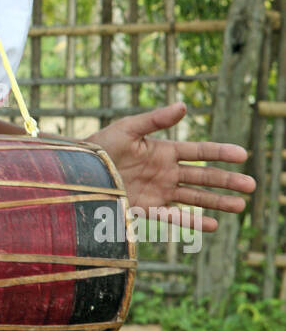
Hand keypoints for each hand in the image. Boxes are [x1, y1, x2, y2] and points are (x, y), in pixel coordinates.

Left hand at [87, 101, 255, 232]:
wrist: (78, 173)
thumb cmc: (100, 147)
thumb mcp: (127, 129)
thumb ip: (155, 120)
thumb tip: (183, 106)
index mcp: (163, 151)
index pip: (199, 151)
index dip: (220, 152)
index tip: (243, 154)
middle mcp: (165, 173)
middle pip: (203, 176)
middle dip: (227, 181)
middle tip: (251, 186)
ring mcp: (158, 192)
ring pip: (194, 198)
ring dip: (217, 203)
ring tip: (240, 206)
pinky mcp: (146, 210)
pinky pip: (173, 217)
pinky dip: (191, 221)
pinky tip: (212, 225)